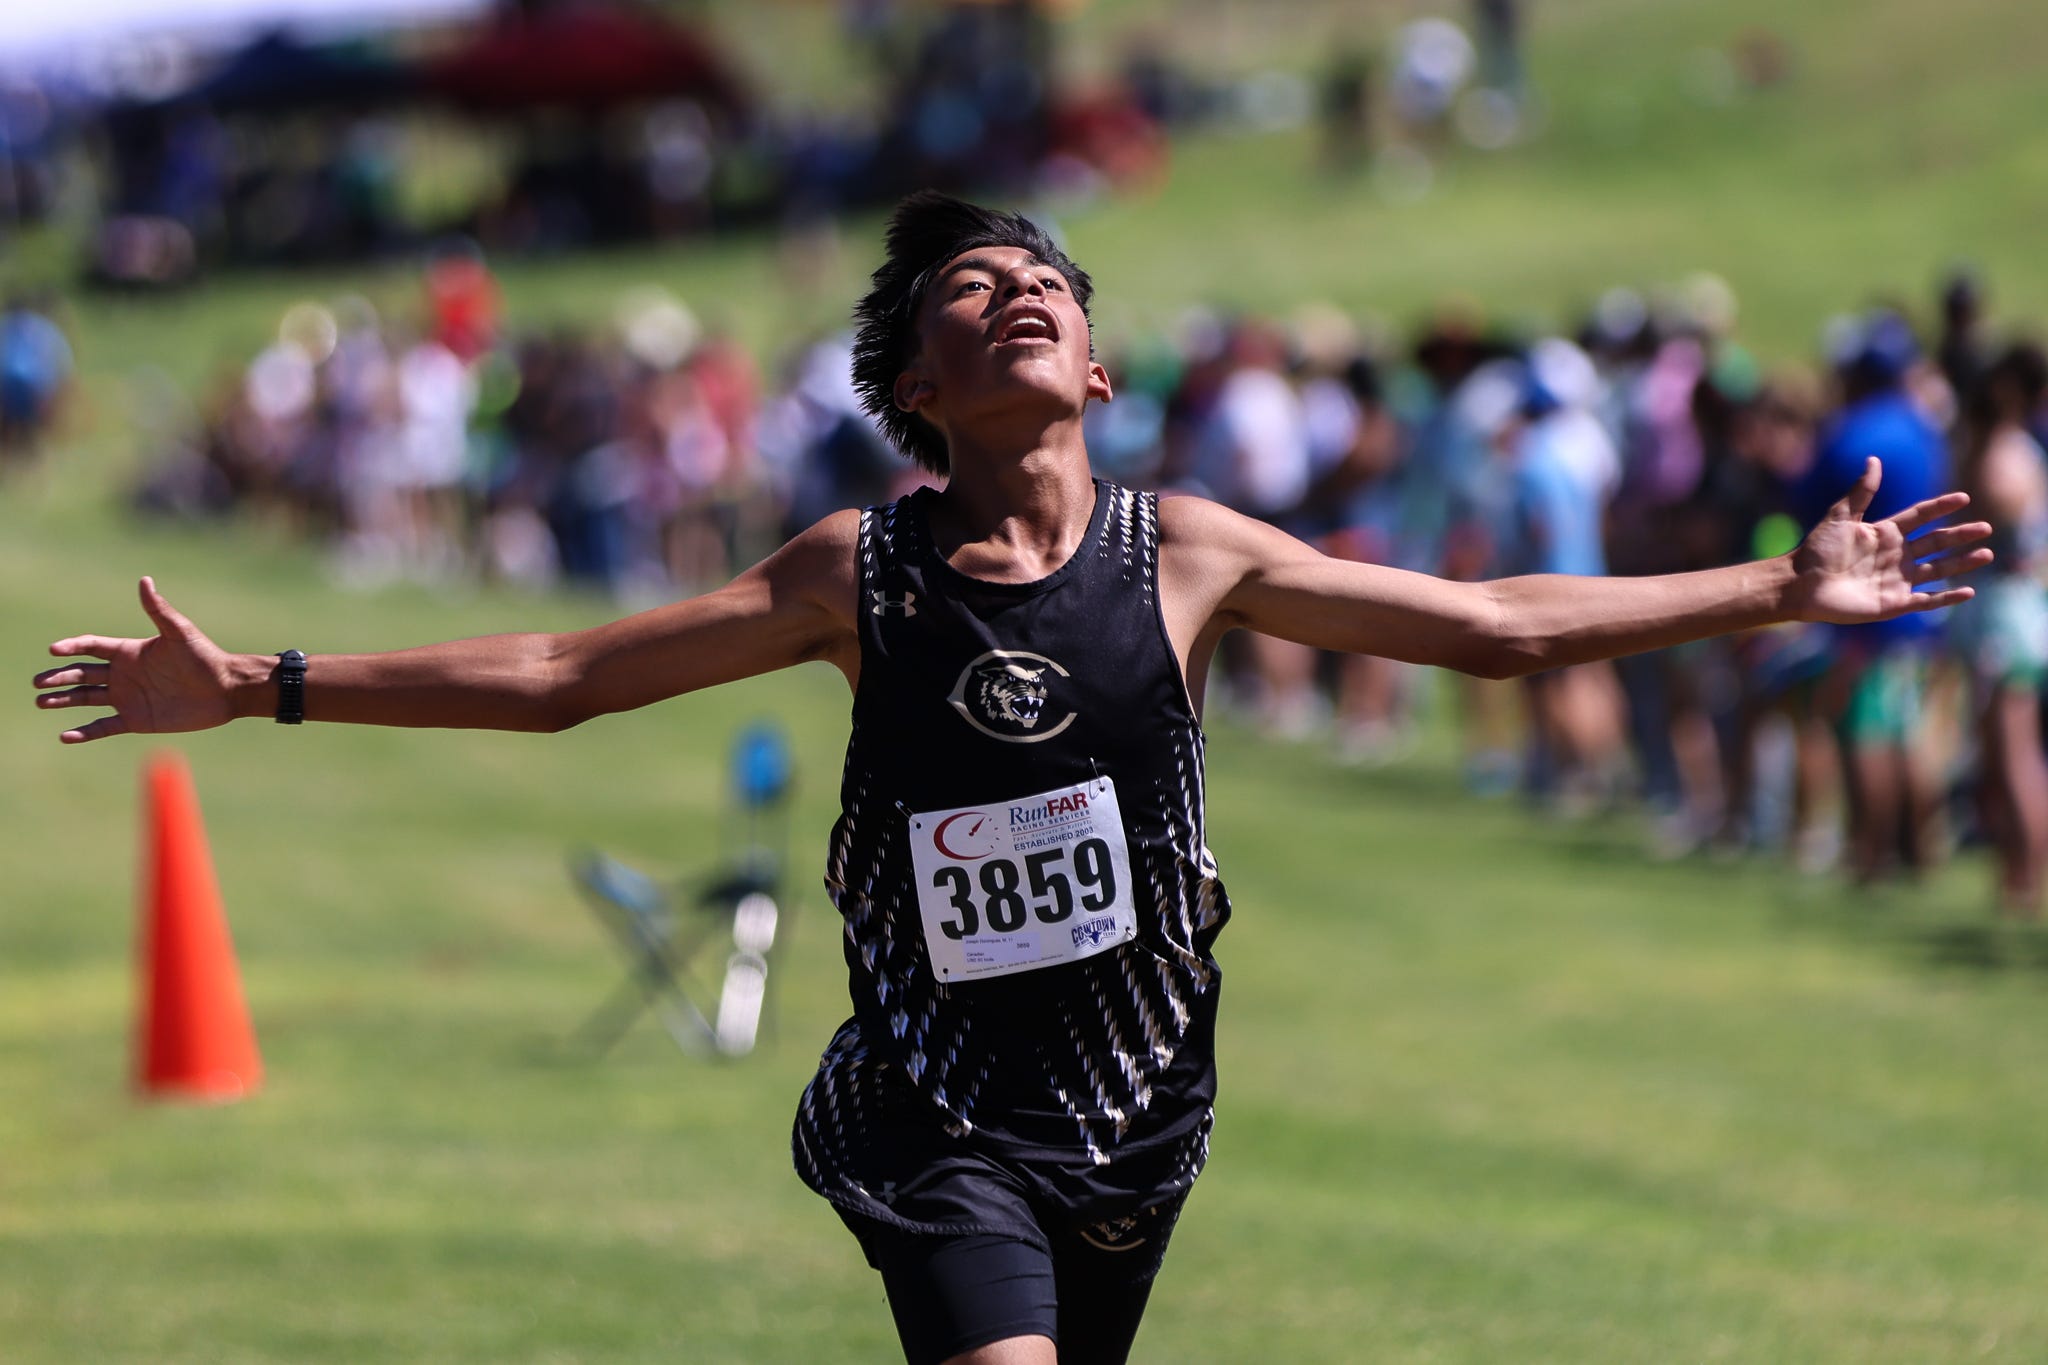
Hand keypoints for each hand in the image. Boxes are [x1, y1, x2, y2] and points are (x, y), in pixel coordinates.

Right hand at [33, 577, 240, 743]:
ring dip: (63, 700)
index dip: (72, 647)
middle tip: (37, 682)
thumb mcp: (180, 633)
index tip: (55, 650)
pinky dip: (85, 732)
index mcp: (130, 651)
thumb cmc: (205, 658)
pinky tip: (65, 736)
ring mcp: (129, 697)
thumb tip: (145, 580)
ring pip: (87, 698)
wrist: (227, 690)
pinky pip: (104, 726)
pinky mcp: (137, 719)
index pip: (91, 647)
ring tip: (41, 702)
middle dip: (59, 677)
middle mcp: (124, 674)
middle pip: (82, 674)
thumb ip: (158, 610)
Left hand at [1790, 458, 1992, 624]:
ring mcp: (1897, 579)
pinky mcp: (1894, 603)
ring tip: (1987, 553)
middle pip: (1937, 542)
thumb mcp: (1840, 516)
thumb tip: (1874, 459)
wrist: (1799, 585)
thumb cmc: (1816, 549)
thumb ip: (1861, 491)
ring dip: (1962, 562)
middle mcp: (1896, 556)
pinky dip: (1947, 597)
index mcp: (1885, 533)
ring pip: (1938, 569)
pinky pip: (1927, 600)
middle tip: (1985, 528)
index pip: (1920, 516)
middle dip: (1961, 535)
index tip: (1962, 498)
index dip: (1940, 507)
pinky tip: (1968, 591)